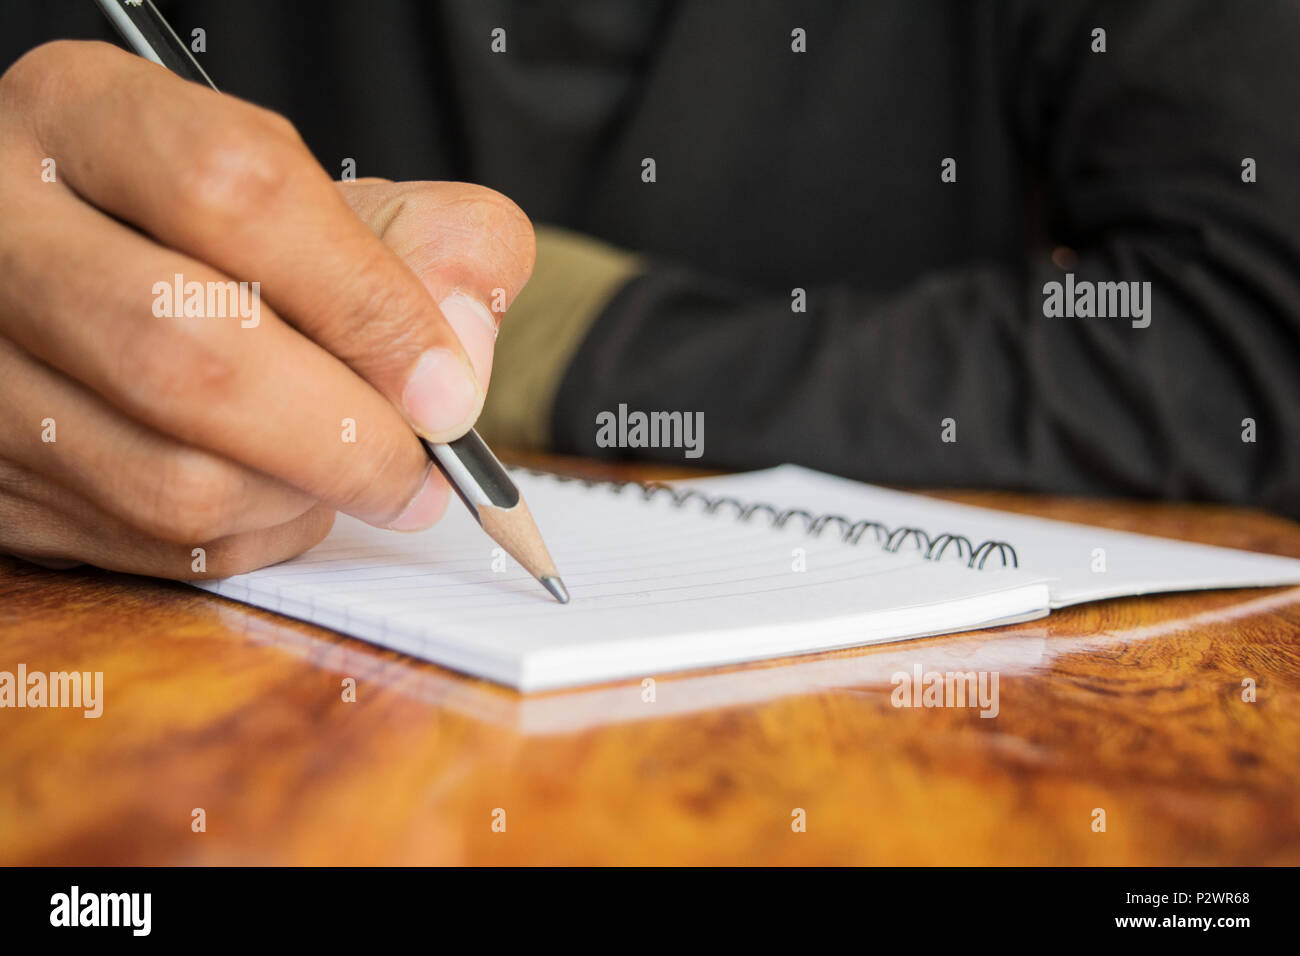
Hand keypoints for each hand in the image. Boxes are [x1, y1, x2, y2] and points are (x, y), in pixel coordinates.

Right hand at [0, 41, 534, 578]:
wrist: (90, 271)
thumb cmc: (227, 240)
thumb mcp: (327, 197)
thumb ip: (431, 243)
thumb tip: (461, 362)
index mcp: (89, 117)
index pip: (237, 196)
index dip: (368, 306)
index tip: (448, 390)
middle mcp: (2, 232)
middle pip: (192, 357)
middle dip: (350, 437)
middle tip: (424, 467)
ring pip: (172, 480)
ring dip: (304, 498)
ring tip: (351, 469)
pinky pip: (153, 545)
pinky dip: (254, 536)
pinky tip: (279, 491)